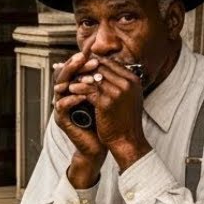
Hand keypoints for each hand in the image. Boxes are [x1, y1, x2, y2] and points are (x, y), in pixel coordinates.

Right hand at [53, 52, 106, 158]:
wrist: (100, 144)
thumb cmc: (103, 120)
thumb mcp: (103, 97)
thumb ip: (101, 82)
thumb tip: (111, 62)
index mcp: (71, 89)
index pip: (71, 70)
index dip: (81, 62)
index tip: (94, 55)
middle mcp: (63, 96)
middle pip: (62, 75)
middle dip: (73, 65)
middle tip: (83, 57)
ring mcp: (60, 108)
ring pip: (59, 88)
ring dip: (72, 79)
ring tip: (86, 74)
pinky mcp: (61, 120)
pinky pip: (62, 106)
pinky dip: (72, 99)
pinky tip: (83, 95)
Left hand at [70, 56, 151, 170]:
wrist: (127, 140)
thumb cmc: (125, 121)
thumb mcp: (127, 97)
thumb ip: (119, 83)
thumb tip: (104, 71)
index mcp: (133, 80)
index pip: (110, 63)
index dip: (94, 63)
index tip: (82, 65)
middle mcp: (128, 83)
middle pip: (101, 67)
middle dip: (85, 67)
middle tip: (72, 69)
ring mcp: (118, 92)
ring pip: (93, 77)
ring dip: (80, 77)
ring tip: (69, 78)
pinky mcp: (107, 102)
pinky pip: (88, 90)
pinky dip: (78, 88)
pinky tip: (70, 89)